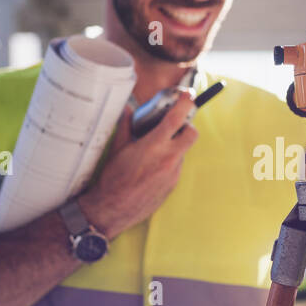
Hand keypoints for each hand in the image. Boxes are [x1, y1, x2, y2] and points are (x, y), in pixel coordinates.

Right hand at [76, 90, 198, 239]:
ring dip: (175, 147)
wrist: (112, 209)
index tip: (188, 96)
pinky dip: (169, 162)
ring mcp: (173, 174)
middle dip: (186, 127)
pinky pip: (177, 168)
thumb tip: (127, 109)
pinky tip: (152, 167)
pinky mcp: (173, 186)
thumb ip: (126, 126)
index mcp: (154, 145)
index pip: (177, 118)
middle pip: (192, 134)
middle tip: (173, 127)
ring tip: (155, 151)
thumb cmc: (113, 179)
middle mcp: (168, 158)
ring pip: (183, 152)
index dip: (185, 104)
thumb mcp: (117, 148)